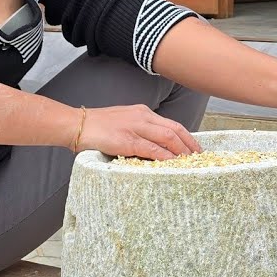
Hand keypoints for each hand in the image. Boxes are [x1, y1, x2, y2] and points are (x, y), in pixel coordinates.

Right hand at [75, 104, 201, 160]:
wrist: (76, 124)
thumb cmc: (96, 127)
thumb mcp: (122, 123)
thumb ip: (138, 131)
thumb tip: (152, 147)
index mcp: (142, 112)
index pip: (171, 124)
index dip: (187, 137)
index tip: (195, 148)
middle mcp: (142, 116)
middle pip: (175, 130)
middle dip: (190, 144)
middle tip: (200, 157)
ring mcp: (135, 127)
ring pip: (167, 137)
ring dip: (182, 151)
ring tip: (191, 162)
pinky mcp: (126, 140)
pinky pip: (151, 149)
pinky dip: (165, 156)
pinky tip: (172, 164)